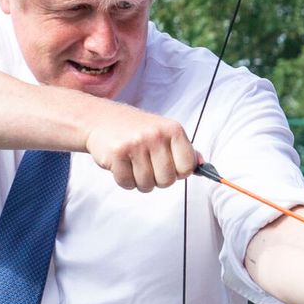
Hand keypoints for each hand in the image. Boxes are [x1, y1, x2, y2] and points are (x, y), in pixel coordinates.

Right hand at [83, 103, 198, 191]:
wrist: (101, 119)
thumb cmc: (137, 129)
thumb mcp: (165, 132)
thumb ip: (185, 150)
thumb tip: (202, 166)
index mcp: (173, 130)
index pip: (187, 168)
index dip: (178, 172)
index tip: (169, 165)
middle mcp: (156, 135)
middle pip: (167, 180)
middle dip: (158, 179)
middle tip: (148, 165)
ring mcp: (136, 144)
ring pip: (146, 185)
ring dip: (140, 181)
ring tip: (134, 164)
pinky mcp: (116, 153)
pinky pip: (127, 183)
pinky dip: (124, 180)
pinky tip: (122, 165)